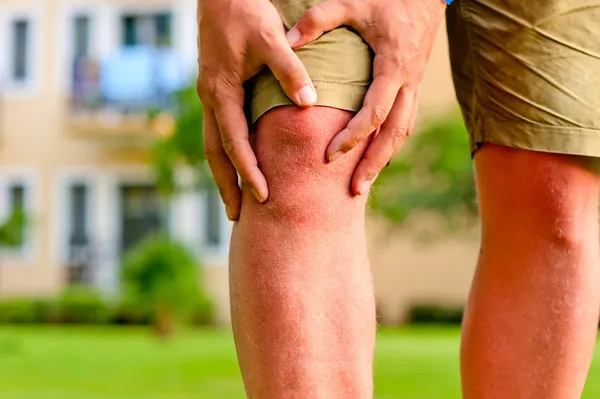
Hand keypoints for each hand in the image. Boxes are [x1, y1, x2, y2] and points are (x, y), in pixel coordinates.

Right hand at [197, 0, 316, 219]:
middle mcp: (211, 99)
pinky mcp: (217, 88)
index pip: (235, 143)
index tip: (262, 198)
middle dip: (226, 186)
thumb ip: (290, 72)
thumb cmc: (246, 13)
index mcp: (222, 92)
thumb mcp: (271, 39)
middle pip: (215, 154)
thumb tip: (309, 103)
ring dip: (224, 173)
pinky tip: (239, 162)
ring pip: (214, 143)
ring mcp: (211, 95)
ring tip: (234, 200)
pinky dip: (228, 152)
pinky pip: (220, 129)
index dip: (248, 172)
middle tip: (236, 218)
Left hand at [286, 0, 445, 194]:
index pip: (374, 113)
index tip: (329, 156)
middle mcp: (409, 82)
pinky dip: (390, 140)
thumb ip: (319, 20)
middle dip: (375, 163)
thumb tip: (287, 42)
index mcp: (394, 67)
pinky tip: (375, 154)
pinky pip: (405, 120)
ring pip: (403, 130)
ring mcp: (415, 84)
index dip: (353, 137)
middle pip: (395, 134)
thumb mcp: (353, 2)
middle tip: (355, 190)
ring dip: (385, 157)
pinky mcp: (414, 83)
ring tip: (365, 181)